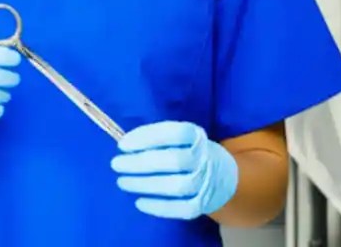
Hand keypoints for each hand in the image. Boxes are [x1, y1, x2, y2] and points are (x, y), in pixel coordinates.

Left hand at [111, 121, 239, 219]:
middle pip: (173, 160)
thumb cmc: (190, 152)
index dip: (147, 137)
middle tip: (116, 164)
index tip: (122, 145)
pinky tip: (139, 202)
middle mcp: (204, 158)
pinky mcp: (203, 204)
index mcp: (197, 136)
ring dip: (145, 184)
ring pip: (176, 186)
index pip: (174, 132)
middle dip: (140, 163)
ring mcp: (206, 182)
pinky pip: (182, 209)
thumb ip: (159, 139)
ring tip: (122, 182)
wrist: (223, 177)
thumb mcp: (181, 138)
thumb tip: (126, 145)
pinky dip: (159, 207)